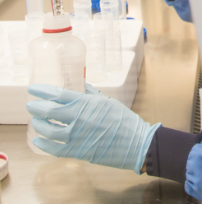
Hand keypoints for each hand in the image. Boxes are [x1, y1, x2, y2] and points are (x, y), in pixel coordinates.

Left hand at [26, 84, 160, 173]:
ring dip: (38, 125)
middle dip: (36, 107)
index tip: (33, 89)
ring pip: (47, 131)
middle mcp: (77, 118)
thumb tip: (82, 86)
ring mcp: (75, 136)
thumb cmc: (123, 120)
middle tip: (30, 105)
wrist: (133, 142)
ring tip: (35, 122)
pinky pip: (53, 149)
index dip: (42, 91)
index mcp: (86, 103)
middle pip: (48, 111)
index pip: (58, 95)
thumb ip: (91, 94)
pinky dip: (43, 145)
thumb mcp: (108, 101)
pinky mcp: (76, 152)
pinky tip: (38, 141)